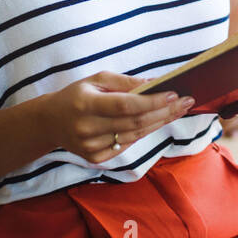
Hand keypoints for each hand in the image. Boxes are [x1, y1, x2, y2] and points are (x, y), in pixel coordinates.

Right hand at [42, 71, 193, 164]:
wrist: (49, 122)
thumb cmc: (77, 95)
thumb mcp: (96, 79)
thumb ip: (125, 82)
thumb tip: (156, 83)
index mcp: (85, 104)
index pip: (126, 105)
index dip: (152, 101)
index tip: (175, 94)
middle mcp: (87, 128)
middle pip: (135, 122)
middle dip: (165, 111)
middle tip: (187, 102)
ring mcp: (90, 147)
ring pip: (135, 135)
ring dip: (160, 122)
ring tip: (179, 110)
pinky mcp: (95, 158)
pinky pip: (127, 145)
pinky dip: (144, 133)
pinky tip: (158, 121)